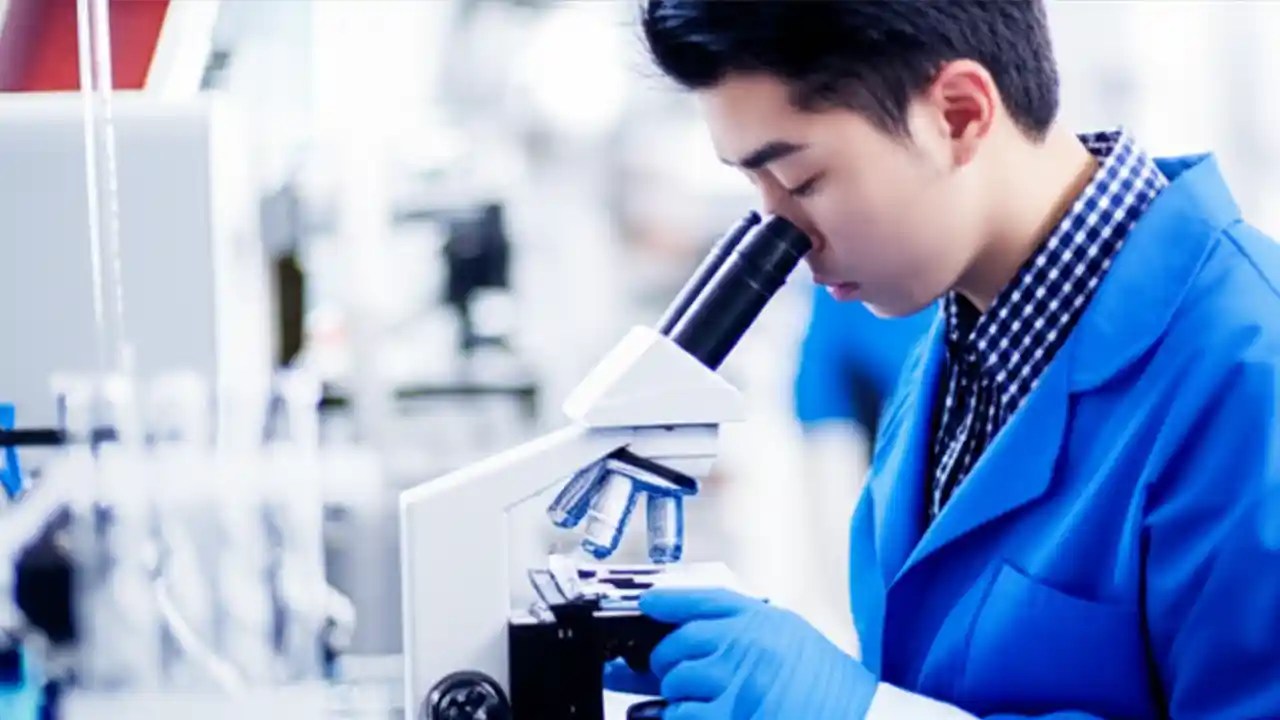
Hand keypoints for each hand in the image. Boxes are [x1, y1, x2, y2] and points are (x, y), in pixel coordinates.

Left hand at [604, 588, 877, 718]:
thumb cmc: (826, 686)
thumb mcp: (791, 635)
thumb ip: (745, 626)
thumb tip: (690, 626)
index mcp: (761, 621)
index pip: (700, 600)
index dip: (666, 602)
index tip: (648, 605)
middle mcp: (745, 645)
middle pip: (677, 644)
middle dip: (668, 661)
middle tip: (674, 671)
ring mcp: (735, 683)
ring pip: (675, 683)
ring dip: (678, 696)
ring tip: (703, 700)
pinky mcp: (730, 718)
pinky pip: (682, 716)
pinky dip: (683, 718)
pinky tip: (704, 715)